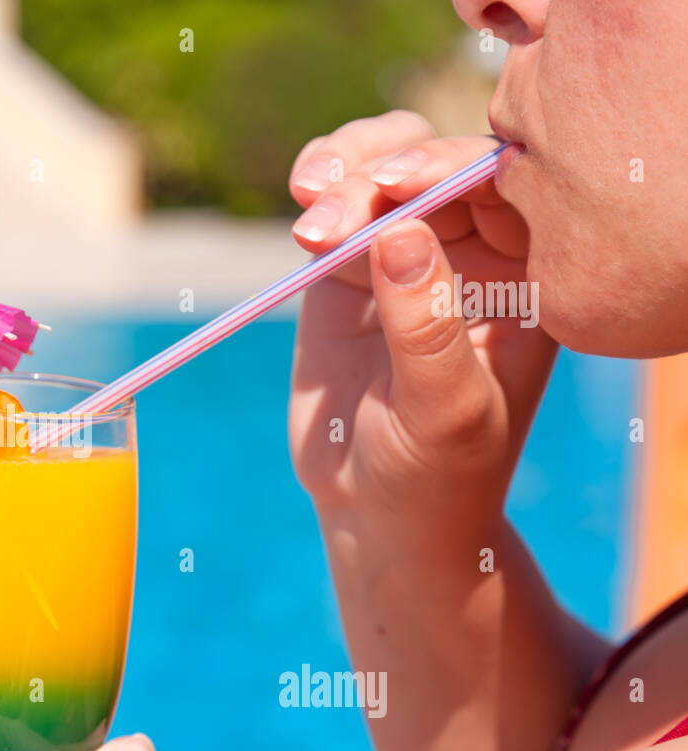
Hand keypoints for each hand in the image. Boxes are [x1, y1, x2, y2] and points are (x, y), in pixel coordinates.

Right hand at [286, 111, 555, 527]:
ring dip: (342, 171)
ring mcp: (409, 255)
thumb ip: (427, 328)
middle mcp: (474, 254)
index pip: (503, 188)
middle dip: (381, 169)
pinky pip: (339, 200)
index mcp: (527, 278)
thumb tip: (398, 233)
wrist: (375, 510)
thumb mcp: (443, 412)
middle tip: (333, 207)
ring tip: (308, 220)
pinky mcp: (351, 268)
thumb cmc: (434, 474)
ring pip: (384, 164)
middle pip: (437, 161)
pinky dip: (319, 185)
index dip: (448, 166)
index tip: (393, 184)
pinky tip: (302, 202)